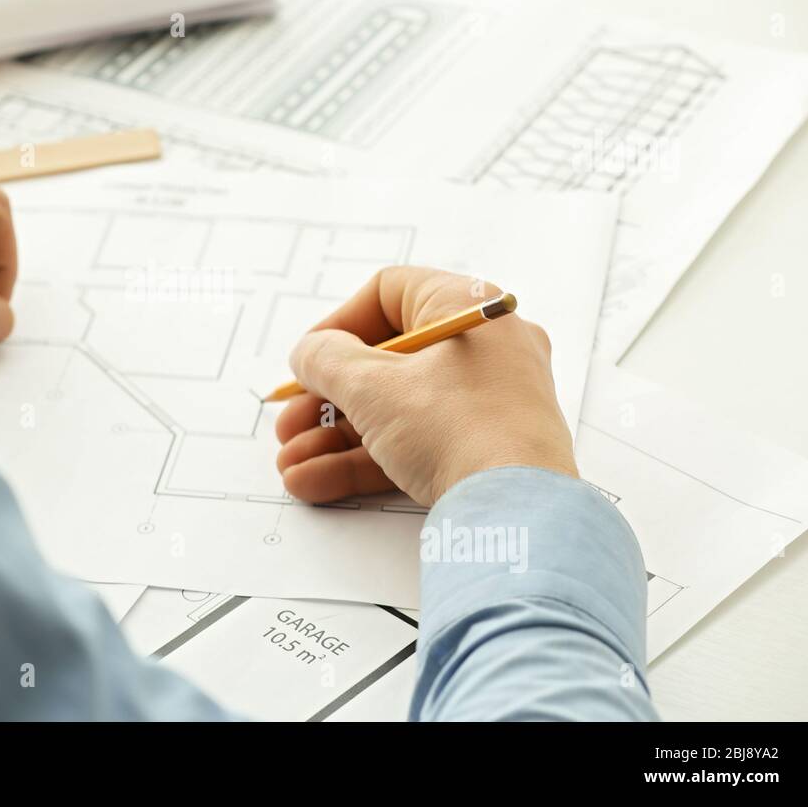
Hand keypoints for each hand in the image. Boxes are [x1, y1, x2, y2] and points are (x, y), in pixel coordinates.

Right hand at [275, 266, 576, 507]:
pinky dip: (364, 460)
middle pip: (385, 361)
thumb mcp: (373, 387)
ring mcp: (488, 402)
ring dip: (334, 436)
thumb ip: (326, 360)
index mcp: (468, 309)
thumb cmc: (455, 429)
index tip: (309, 359)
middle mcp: (484, 349)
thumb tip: (309, 353)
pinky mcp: (484, 449)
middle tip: (290, 422)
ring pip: (394, 409)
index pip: (389, 294)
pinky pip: (415, 443)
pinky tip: (314, 482)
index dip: (338, 325)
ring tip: (291, 463)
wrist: (517, 512)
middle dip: (325, 398)